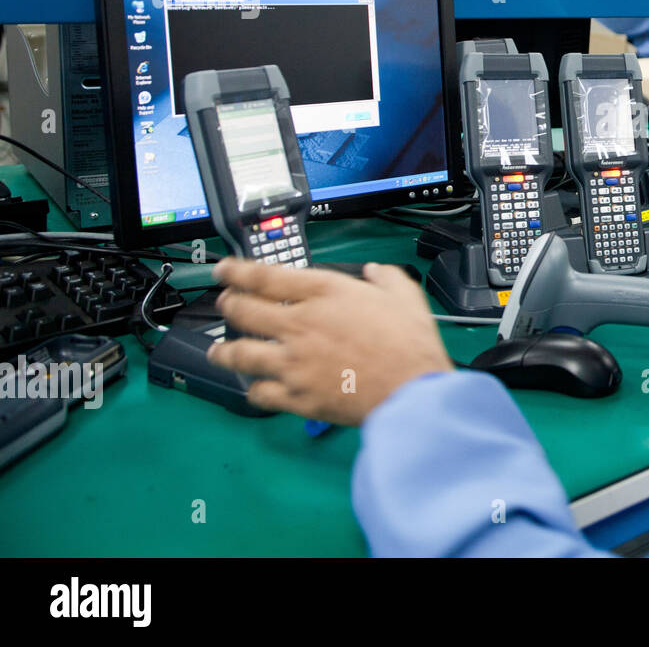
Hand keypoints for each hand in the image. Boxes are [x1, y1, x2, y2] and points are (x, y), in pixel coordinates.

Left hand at [206, 259, 453, 424]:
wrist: (411, 389)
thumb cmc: (410, 342)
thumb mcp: (404, 295)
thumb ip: (385, 277)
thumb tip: (374, 272)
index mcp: (324, 294)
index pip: (264, 276)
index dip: (236, 271)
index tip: (224, 270)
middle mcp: (299, 325)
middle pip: (243, 311)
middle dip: (228, 304)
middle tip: (225, 303)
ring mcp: (293, 363)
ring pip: (239, 355)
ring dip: (224, 351)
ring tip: (218, 350)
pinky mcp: (296, 396)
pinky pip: (259, 393)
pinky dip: (253, 390)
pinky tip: (254, 387)